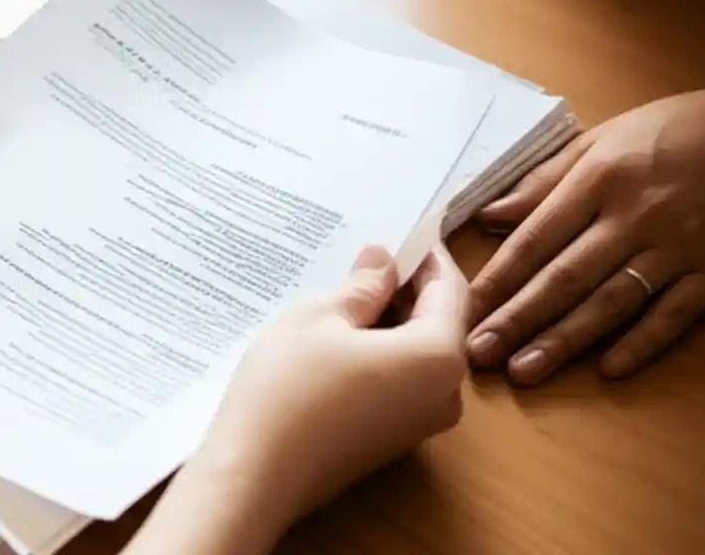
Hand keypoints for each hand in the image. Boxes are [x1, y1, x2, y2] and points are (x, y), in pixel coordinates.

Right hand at [126, 245, 468, 553]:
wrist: (254, 474)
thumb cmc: (288, 389)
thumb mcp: (321, 316)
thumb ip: (363, 286)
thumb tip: (383, 261)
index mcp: (440, 355)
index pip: (450, 288)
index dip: (424, 255)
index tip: (398, 231)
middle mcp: (446, 393)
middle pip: (438, 323)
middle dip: (404, 289)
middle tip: (361, 260)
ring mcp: (420, 423)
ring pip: (417, 353)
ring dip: (388, 322)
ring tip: (339, 297)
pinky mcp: (392, 440)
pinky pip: (400, 381)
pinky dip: (378, 353)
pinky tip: (336, 340)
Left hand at [468, 85, 704, 383]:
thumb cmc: (675, 130)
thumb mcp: (604, 138)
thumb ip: (545, 180)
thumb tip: (489, 216)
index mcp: (599, 179)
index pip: (537, 237)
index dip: (499, 276)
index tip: (466, 308)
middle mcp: (634, 217)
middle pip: (565, 277)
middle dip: (518, 318)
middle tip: (479, 353)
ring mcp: (678, 248)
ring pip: (611, 302)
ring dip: (565, 340)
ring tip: (525, 370)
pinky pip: (675, 314)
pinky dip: (642, 342)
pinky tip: (608, 370)